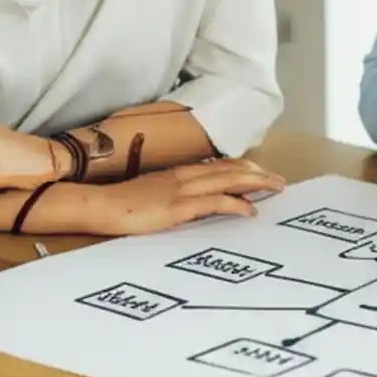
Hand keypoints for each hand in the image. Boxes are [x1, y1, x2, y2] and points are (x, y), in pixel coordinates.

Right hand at [85, 158, 285, 234]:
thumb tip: (189, 202)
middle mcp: (184, 177)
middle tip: (279, 180)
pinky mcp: (178, 208)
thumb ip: (171, 193)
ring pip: (228, 180)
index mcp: (178, 173)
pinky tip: (251, 210)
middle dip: (258, 173)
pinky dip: (236, 204)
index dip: (243, 167)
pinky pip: (214, 203)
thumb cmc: (119, 204)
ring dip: (256, 184)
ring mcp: (181, 191)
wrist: (98, 205)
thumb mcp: (151, 193)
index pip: (219, 165)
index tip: (260, 171)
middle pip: (230, 169)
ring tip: (276, 188)